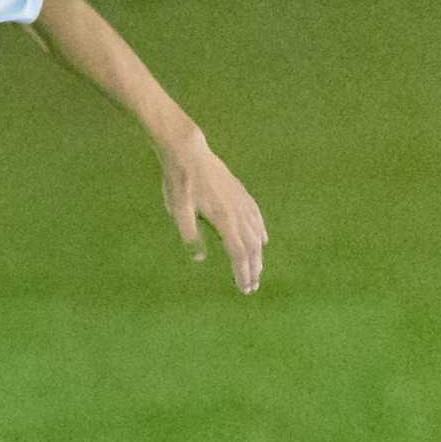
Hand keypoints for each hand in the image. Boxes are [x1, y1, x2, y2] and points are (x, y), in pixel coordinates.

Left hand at [159, 135, 267, 294]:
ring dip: (257, 255)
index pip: (237, 253)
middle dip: (252, 270)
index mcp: (223, 218)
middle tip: (250, 288)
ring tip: (256, 271)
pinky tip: (262, 242)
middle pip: (251, 247)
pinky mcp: (241, 194)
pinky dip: (261, 233)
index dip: (241, 273)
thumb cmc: (179, 182)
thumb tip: (199, 259)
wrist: (189, 152)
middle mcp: (238, 211)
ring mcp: (242, 201)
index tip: (243, 289)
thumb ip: (190, 235)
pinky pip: (257, 218)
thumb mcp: (177, 211)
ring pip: (256, 234)